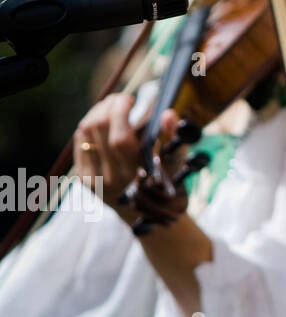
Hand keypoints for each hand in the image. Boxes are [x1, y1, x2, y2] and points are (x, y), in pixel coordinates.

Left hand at [73, 92, 177, 222]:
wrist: (146, 218)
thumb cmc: (166, 186)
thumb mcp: (175, 162)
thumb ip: (171, 136)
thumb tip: (167, 113)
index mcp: (135, 175)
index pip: (120, 138)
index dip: (121, 112)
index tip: (131, 99)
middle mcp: (110, 178)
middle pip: (98, 129)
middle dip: (109, 105)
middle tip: (122, 99)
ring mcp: (93, 179)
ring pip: (85, 132)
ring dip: (98, 112)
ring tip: (113, 106)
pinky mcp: (83, 178)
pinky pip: (80, 142)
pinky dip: (89, 125)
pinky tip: (102, 120)